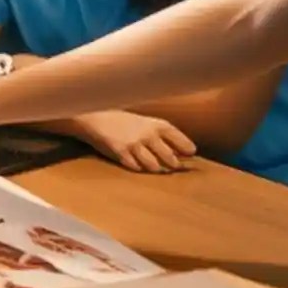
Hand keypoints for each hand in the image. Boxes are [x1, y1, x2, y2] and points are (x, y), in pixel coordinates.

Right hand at [75, 111, 196, 172]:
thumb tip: (183, 154)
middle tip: (171, 167)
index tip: (189, 155)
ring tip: (154, 167)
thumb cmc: (126, 122)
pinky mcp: (121, 153)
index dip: (188, 151)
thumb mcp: (147, 124)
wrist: (97, 117)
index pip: (183, 143)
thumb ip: (164, 137)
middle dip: (173, 166)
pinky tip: (136, 164)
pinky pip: (136, 168)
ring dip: (156, 169)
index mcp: (159, 125)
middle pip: (171, 159)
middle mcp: (149, 135)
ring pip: (154, 167)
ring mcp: (135, 144)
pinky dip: (138, 168)